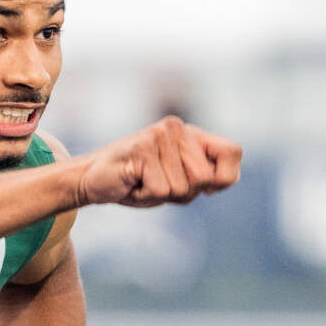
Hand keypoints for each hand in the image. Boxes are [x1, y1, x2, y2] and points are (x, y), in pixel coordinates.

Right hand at [66, 117, 241, 209]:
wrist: (92, 179)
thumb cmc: (137, 182)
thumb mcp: (176, 181)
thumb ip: (202, 178)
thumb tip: (218, 181)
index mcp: (191, 134)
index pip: (233, 152)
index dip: (225, 178)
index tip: (207, 189)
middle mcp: (178, 129)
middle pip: (205, 178)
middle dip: (184, 193)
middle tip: (158, 183)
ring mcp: (160, 136)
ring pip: (182, 188)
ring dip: (161, 195)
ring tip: (142, 181)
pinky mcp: (143, 149)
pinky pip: (160, 190)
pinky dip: (145, 196)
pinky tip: (133, 183)